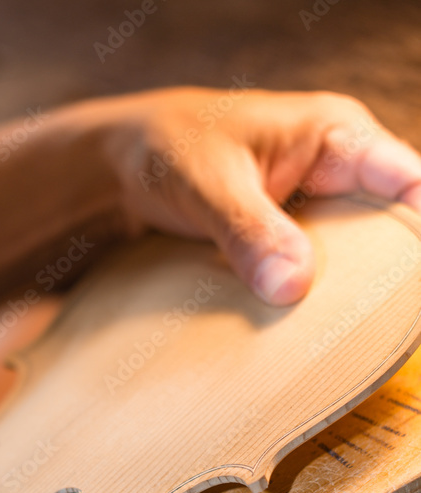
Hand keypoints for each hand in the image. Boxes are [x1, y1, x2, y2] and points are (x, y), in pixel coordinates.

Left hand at [83, 86, 420, 304]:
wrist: (122, 170)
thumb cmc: (167, 151)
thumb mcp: (209, 187)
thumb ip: (251, 233)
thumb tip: (293, 285)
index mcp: (336, 136)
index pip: (406, 182)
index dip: (415, 230)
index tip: (407, 281)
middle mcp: (338, 172)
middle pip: (388, 227)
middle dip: (386, 272)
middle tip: (376, 321)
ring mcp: (317, 211)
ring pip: (356, 258)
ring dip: (347, 294)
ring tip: (347, 336)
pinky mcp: (291, 244)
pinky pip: (319, 275)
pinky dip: (312, 302)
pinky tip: (305, 333)